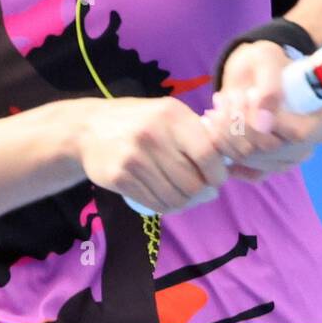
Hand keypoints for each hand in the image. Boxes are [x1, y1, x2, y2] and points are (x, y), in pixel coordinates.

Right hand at [77, 97, 228, 214]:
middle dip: (202, 193)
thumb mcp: (169, 115)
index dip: (218, 174)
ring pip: (174, 197)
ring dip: (185, 203)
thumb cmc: (141, 122)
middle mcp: (153, 135)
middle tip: (203, 192)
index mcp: (172, 116)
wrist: (90, 128)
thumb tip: (231, 166)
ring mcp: (134, 158)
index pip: (207, 154)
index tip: (217, 180)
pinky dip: (166, 207)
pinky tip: (168, 199)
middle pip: (192, 182)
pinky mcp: (119, 177)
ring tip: (186, 196)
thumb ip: (197, 135)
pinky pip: (154, 203)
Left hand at [203, 40, 321, 183]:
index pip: (301, 132)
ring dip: (228, 134)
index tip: (247, 95)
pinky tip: (217, 131)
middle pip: (274, 149)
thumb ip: (269, 86)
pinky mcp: (275, 164)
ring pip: (257, 159)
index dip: (272, 123)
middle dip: (241, 125)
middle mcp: (317, 137)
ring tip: (218, 108)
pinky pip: (251, 170)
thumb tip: (264, 122)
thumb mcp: (266, 59)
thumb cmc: (265, 61)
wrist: (253, 73)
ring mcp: (296, 154)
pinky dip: (228, 152)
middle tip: (223, 98)